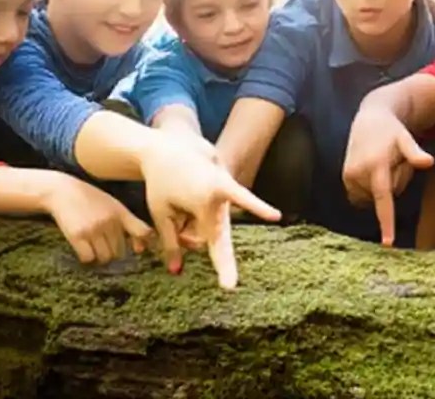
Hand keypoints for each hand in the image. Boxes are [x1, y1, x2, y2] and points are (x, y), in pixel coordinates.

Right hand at [42, 175, 154, 264]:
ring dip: (100, 256)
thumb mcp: (113, 205)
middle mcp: (110, 221)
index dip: (143, 243)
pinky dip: (86, 257)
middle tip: (102, 244)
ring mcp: (94, 228)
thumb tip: (141, 250)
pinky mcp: (77, 235)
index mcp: (121, 212)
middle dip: (113, 251)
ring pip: (105, 257)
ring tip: (93, 246)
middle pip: (120, 252)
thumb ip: (128, 224)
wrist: (62, 191)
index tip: (138, 249)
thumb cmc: (90, 200)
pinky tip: (83, 248)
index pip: (142, 232)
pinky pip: (88, 258)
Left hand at [140, 128, 280, 288]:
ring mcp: (226, 192)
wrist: (172, 146)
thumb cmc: (161, 180)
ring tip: (181, 201)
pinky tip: (275, 215)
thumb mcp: (160, 212)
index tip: (230, 288)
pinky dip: (256, 208)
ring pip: (214, 223)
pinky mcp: (228, 187)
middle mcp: (219, 197)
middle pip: (210, 235)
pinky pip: (241, 201)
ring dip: (196, 222)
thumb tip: (177, 271)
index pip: (214, 244)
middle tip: (176, 208)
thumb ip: (170, 242)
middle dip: (190, 235)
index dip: (223, 269)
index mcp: (202, 204)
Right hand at [343, 106, 434, 246]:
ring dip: (383, 185)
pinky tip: (374, 168)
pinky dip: (373, 187)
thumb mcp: (406, 138)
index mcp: (376, 166)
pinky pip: (366, 195)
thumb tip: (429, 162)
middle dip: (394, 182)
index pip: (384, 199)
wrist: (369, 119)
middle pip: (386, 197)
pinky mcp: (345, 179)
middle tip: (393, 161)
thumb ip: (415, 152)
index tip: (387, 243)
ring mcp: (350, 177)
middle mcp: (359, 173)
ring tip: (382, 162)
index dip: (386, 222)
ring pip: (376, 198)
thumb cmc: (392, 130)